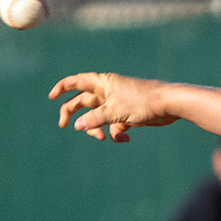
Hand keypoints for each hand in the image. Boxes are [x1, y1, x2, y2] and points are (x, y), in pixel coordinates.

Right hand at [49, 72, 178, 141]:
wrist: (169, 105)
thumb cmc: (142, 102)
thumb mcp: (115, 112)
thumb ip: (94, 119)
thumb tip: (77, 126)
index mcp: (102, 83)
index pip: (76, 82)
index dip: (62, 88)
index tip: (51, 97)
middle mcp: (107, 91)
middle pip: (83, 102)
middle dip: (73, 114)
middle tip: (63, 125)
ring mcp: (117, 103)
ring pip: (97, 117)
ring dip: (97, 128)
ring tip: (102, 137)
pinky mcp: (127, 115)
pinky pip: (114, 126)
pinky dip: (117, 134)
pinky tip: (125, 138)